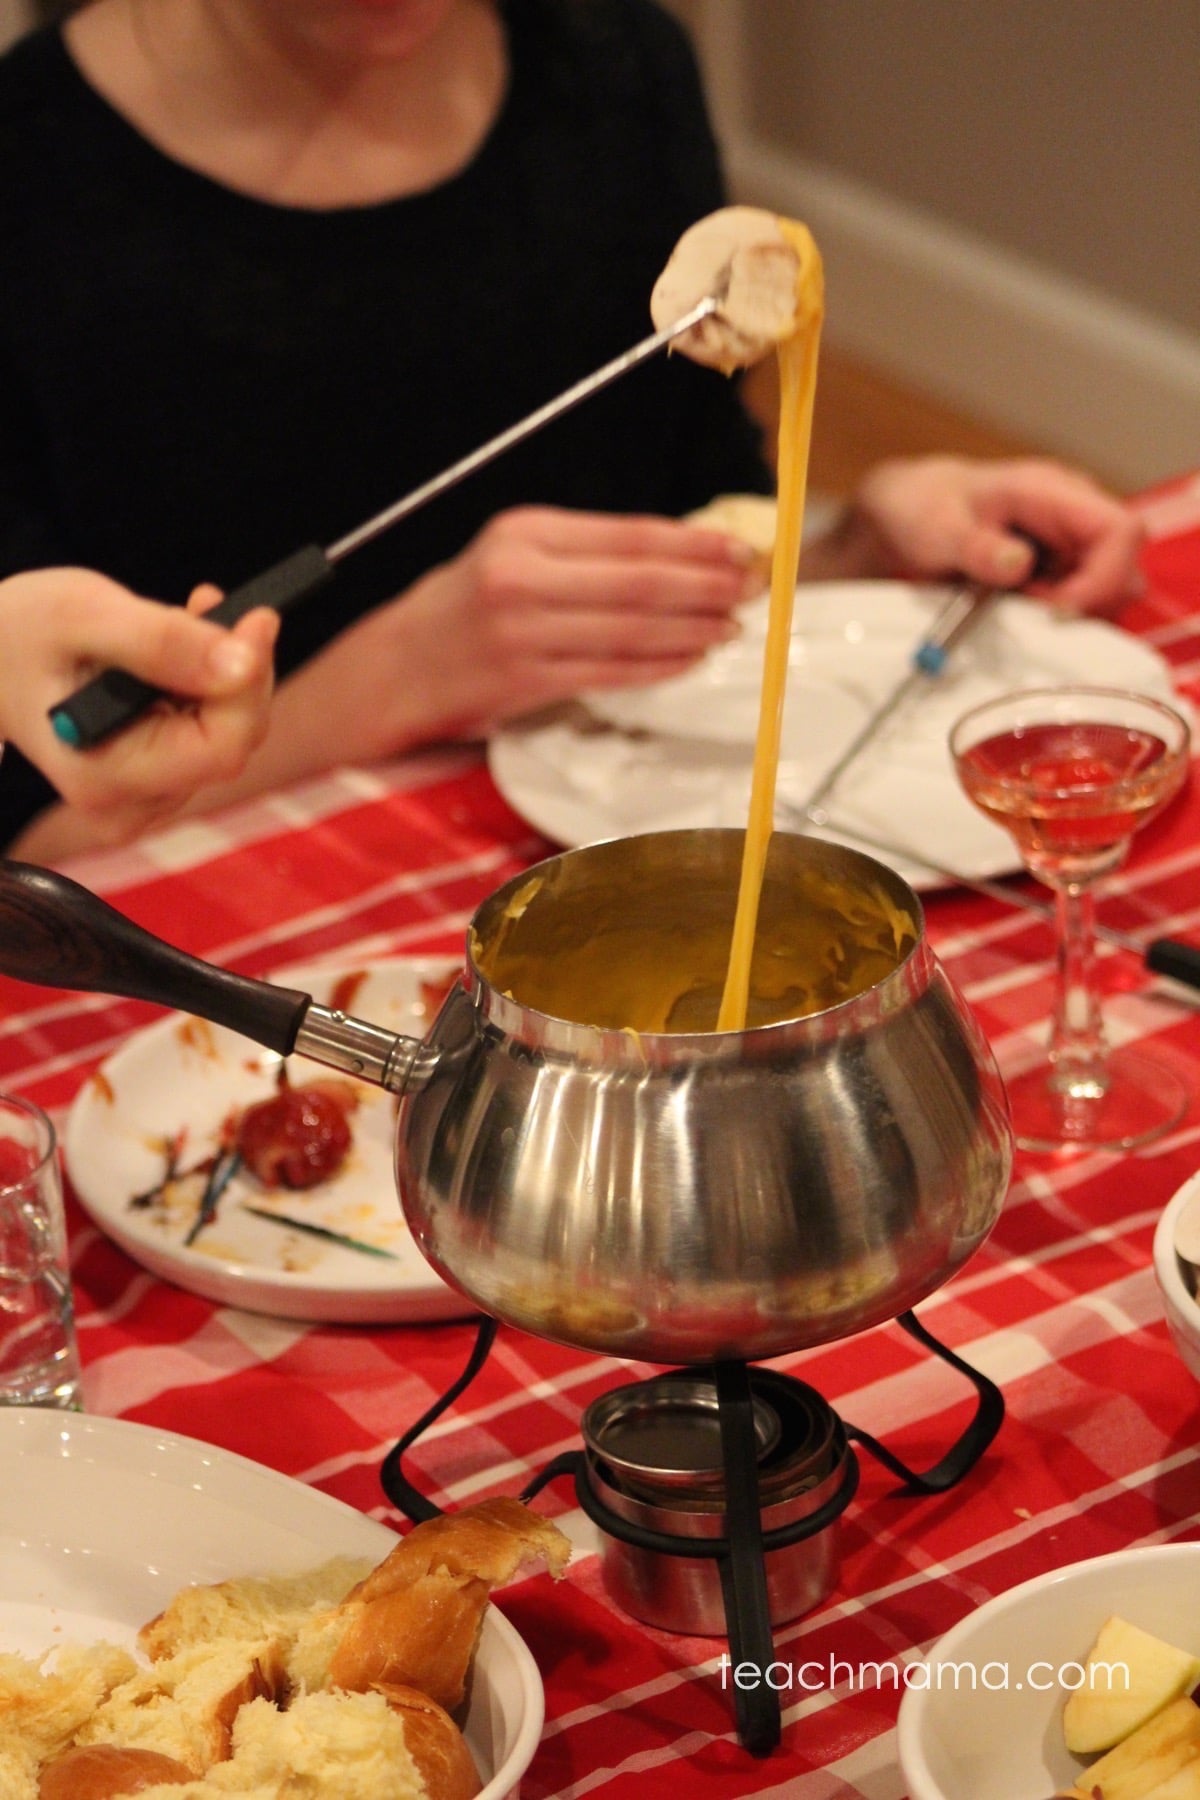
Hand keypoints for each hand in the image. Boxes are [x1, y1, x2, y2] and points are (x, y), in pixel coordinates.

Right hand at [0, 569, 277, 844]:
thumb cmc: (21, 633)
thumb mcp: (83, 615)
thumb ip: (162, 640)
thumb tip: (243, 663)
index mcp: (104, 777)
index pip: (222, 748)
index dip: (250, 682)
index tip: (257, 618)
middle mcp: (128, 806)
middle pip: (233, 743)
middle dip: (237, 670)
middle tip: (212, 604)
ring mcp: (144, 801)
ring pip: (230, 737)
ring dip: (223, 674)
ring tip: (186, 619)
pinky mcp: (158, 785)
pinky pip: (212, 736)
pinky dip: (209, 688)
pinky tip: (181, 654)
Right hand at [311, 504, 764, 754]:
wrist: (394, 669)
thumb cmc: (461, 610)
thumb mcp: (513, 557)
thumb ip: (584, 554)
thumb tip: (676, 557)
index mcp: (524, 533)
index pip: (629, 536)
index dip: (692, 545)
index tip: (738, 549)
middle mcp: (522, 577)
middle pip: (639, 582)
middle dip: (705, 587)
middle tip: (751, 589)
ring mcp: (523, 632)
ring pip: (631, 629)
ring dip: (691, 629)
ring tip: (730, 626)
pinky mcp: (526, 680)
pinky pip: (610, 672)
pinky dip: (658, 665)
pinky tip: (689, 658)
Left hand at [813, 456, 1145, 614]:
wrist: (908, 513)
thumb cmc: (923, 509)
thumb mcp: (938, 528)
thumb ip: (975, 546)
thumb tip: (1018, 564)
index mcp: (1054, 492)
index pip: (1121, 531)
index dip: (1104, 578)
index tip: (1056, 610)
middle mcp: (1075, 517)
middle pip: (1124, 571)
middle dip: (1086, 606)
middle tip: (1028, 614)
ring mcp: (1071, 546)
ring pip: (1107, 595)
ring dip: (1068, 617)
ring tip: (1014, 609)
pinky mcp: (1061, 572)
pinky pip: (1080, 606)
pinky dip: (1053, 621)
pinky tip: (1014, 612)